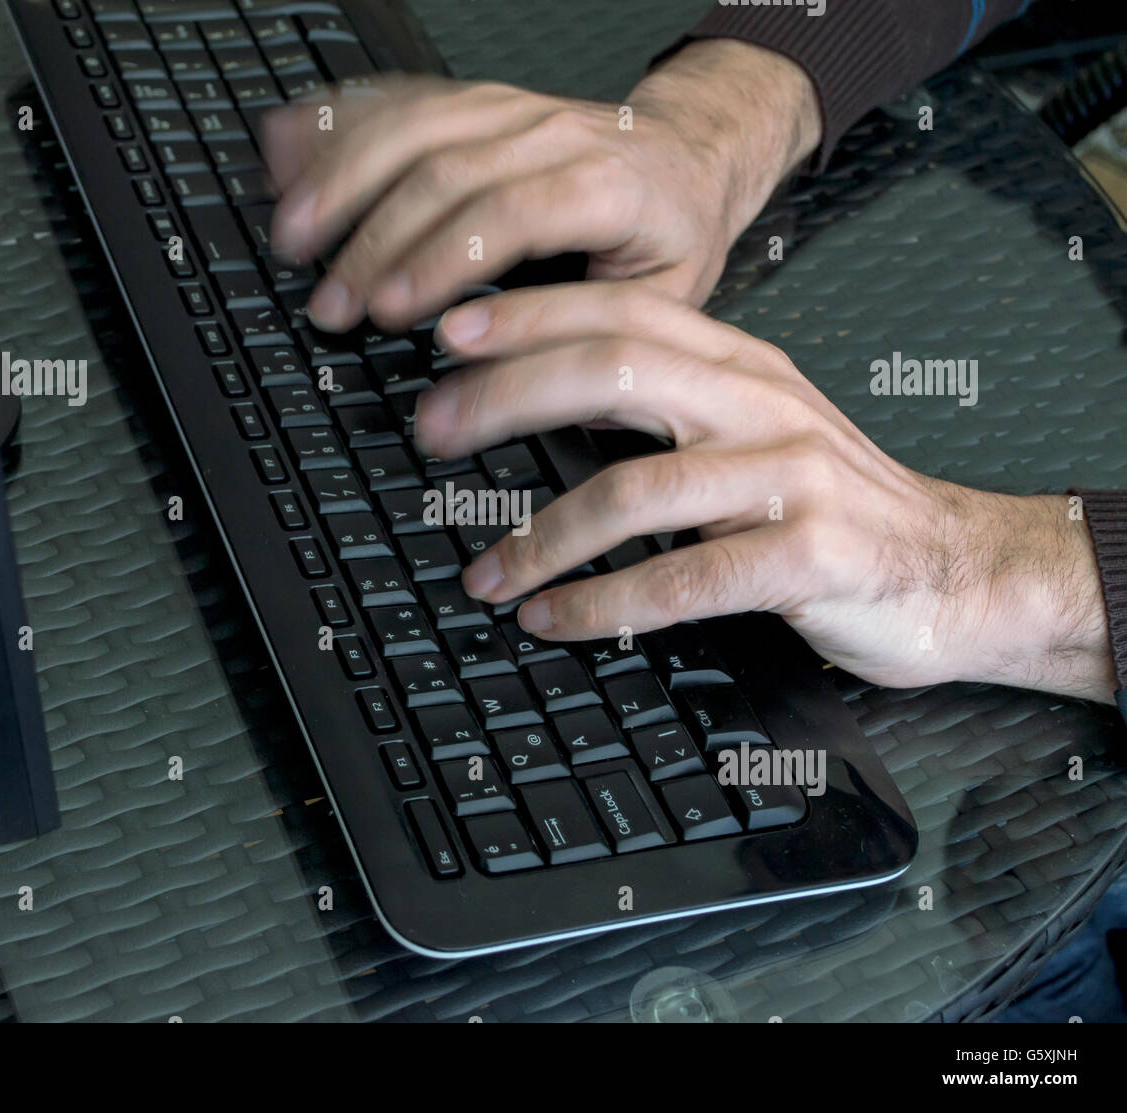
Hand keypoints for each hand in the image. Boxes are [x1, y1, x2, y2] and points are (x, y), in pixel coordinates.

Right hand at [260, 39, 821, 331]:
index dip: (439, 261)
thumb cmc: (673, 230)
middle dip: (372, 242)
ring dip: (339, 178)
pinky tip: (291, 149)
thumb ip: (596, 334)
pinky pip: (398, 98)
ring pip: (410, 126)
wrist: (689, 153)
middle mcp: (550, 134)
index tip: (390, 311)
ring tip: (291, 234)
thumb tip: (521, 385)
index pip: (507, 214)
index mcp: (606, 186)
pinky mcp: (477, 101)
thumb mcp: (667, 297)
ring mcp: (508, 109)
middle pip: (442, 171)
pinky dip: (338, 123)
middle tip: (330, 304)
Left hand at [414, 282, 1115, 703]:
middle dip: (506, 397)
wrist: (957, 569)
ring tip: (483, 573)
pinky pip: (684, 579)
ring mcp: (790, 477)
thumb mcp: (751, 431)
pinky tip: (554, 619)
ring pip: (637, 486)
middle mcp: (762, 403)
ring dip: (540, 534)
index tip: (446, 334)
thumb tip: (541, 399)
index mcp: (740, 364)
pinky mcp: (808, 556)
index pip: (621, 310)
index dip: (528, 314)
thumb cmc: (832, 505)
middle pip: (615, 369)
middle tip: (431, 433)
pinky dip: (604, 604)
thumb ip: (667, 407)